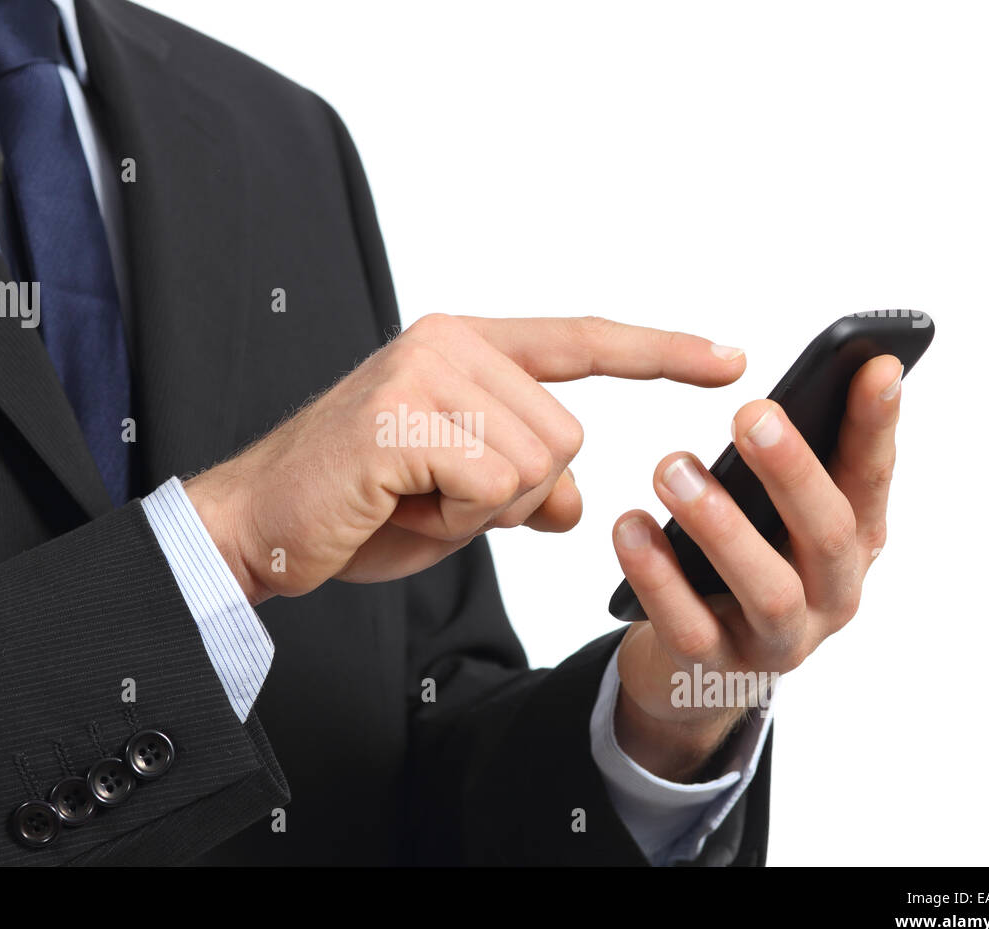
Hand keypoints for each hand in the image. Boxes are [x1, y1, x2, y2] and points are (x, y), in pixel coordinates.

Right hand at [184, 313, 746, 603]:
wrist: (259, 526)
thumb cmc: (356, 508)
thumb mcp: (460, 504)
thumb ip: (524, 486)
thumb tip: (578, 503)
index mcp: (464, 346)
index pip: (580, 341)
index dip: (659, 350)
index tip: (729, 358)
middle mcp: (449, 343)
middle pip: (565, 435)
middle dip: (512, 494)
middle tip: (432, 498)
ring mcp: (423, 371)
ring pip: (537, 463)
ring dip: (482, 511)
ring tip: (411, 499)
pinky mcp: (401, 415)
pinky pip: (491, 485)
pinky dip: (457, 520)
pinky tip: (399, 505)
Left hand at [611, 355, 904, 780]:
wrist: (696, 672)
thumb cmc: (738, 565)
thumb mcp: (773, 514)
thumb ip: (785, 462)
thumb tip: (785, 390)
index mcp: (853, 542)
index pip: (872, 478)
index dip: (877, 425)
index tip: (874, 363)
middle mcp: (831, 595)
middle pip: (828, 534)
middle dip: (793, 471)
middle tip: (750, 414)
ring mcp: (777, 640)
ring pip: (767, 590)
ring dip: (721, 526)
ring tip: (672, 469)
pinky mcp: (715, 670)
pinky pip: (689, 626)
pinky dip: (658, 577)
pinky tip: (630, 526)